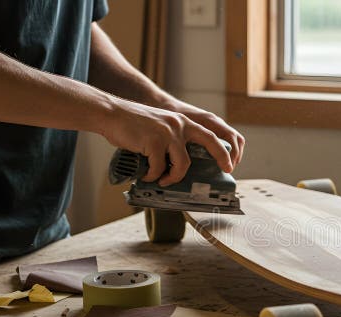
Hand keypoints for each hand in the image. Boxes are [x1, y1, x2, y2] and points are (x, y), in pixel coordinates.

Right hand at [102, 98, 236, 185]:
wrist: (111, 113)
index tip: (229, 164)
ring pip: (183, 164)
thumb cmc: (133, 125)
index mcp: (182, 122)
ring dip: (173, 177)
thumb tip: (182, 167)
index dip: (222, 150)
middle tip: (227, 170)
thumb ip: (174, 141)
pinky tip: (146, 174)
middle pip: (210, 141)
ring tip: (162, 180)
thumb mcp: (160, 128)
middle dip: (222, 157)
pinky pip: (159, 168)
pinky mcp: (154, 141)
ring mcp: (168, 132)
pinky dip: (153, 175)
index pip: (210, 135)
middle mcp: (179, 125)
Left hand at [162, 98, 244, 165]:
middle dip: (235, 156)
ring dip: (232, 154)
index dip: (233, 154)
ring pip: (232, 140)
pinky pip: (224, 140)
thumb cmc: (170, 115)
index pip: (231, 138)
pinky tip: (216, 161)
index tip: (228, 168)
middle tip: (227, 170)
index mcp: (210, 121)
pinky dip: (225, 151)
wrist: (164, 104)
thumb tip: (188, 163)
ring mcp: (215, 125)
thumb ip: (184, 142)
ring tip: (224, 167)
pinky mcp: (210, 129)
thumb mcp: (178, 129)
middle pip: (236, 140)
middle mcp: (215, 122)